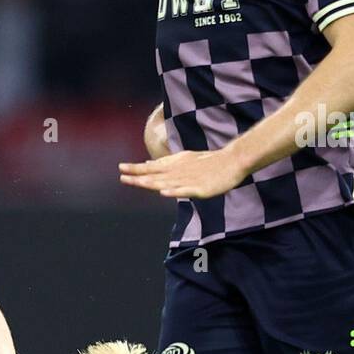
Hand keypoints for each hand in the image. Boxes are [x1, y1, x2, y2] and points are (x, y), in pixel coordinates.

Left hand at [119, 147, 245, 199]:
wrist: (232, 161)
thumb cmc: (208, 162)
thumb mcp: (183, 160)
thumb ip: (164, 164)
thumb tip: (145, 165)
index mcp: (174, 165)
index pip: (152, 168)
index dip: (137, 169)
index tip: (121, 169)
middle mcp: (178, 171)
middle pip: (156, 175)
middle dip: (139, 177)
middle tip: (122, 176)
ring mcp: (188, 180)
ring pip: (166, 183)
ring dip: (151, 183)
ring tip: (137, 183)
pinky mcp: (200, 188)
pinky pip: (185, 191)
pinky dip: (174, 191)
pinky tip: (164, 192)